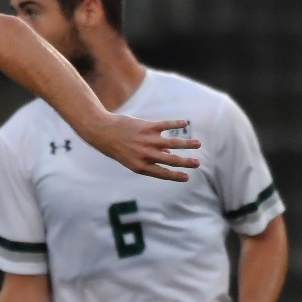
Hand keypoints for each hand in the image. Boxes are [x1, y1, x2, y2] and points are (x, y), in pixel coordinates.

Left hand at [81, 116, 200, 181]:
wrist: (103, 132)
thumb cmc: (117, 148)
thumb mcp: (131, 159)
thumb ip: (149, 159)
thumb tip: (169, 155)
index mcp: (140, 166)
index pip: (162, 173)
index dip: (175, 176)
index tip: (187, 177)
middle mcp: (145, 155)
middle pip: (170, 160)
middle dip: (186, 162)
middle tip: (198, 163)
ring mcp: (147, 141)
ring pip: (172, 143)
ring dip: (187, 144)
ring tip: (198, 144)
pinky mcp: (147, 127)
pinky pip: (165, 125)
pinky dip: (176, 124)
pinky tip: (185, 124)